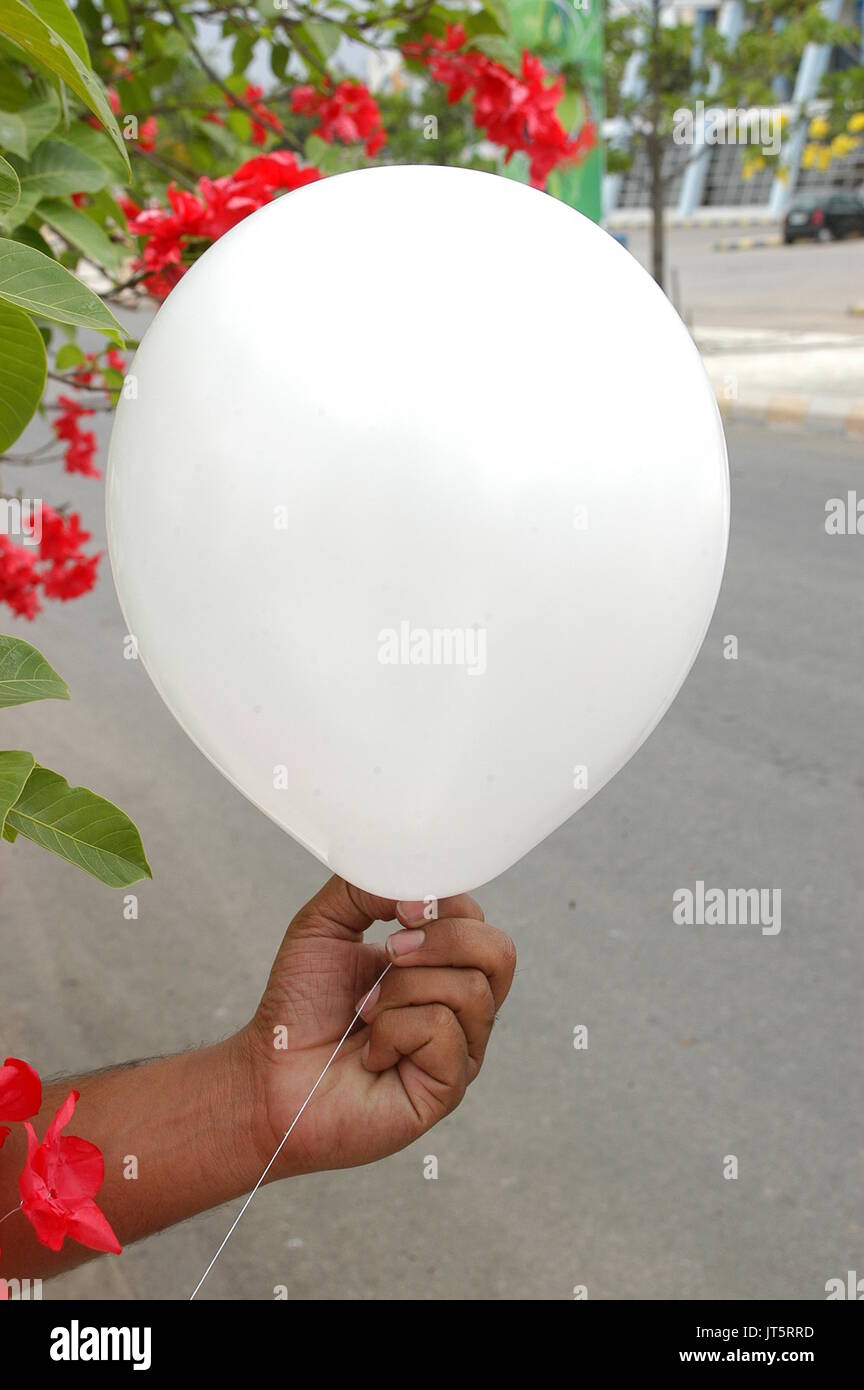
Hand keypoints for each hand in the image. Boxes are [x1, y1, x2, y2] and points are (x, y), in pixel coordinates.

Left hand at [239, 876, 515, 1178]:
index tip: (397, 911)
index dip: (445, 905)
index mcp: (440, 967)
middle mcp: (459, 1008)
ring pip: (470, 989)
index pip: (479, 922)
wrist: (270, 1076)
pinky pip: (443, 1030)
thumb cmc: (299, 1009)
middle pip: (499, 952)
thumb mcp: (324, 924)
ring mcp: (460, 1050)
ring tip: (367, 1011)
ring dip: (402, 991)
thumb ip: (367, 887)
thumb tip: (418, 888)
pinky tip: (371, 1051)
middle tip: (388, 955)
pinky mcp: (449, 1087)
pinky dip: (395, 1031)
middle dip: (440, 941)